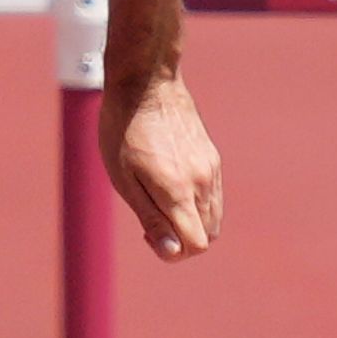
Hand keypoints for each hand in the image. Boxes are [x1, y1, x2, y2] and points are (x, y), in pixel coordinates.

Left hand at [98, 74, 221, 261]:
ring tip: (157, 201)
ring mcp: (211, 168)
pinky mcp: (212, 157)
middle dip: (181, 240)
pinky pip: (213, 195)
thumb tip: (173, 251)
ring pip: (213, 217)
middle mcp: (203, 182)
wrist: (145, 85)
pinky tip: (169, 185)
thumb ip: (151, 217)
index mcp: (179, 190)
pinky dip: (196, 204)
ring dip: (190, 222)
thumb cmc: (123, 130)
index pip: (196, 244)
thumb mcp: (124, 178)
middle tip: (149, 221)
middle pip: (207, 235)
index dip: (173, 252)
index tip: (148, 235)